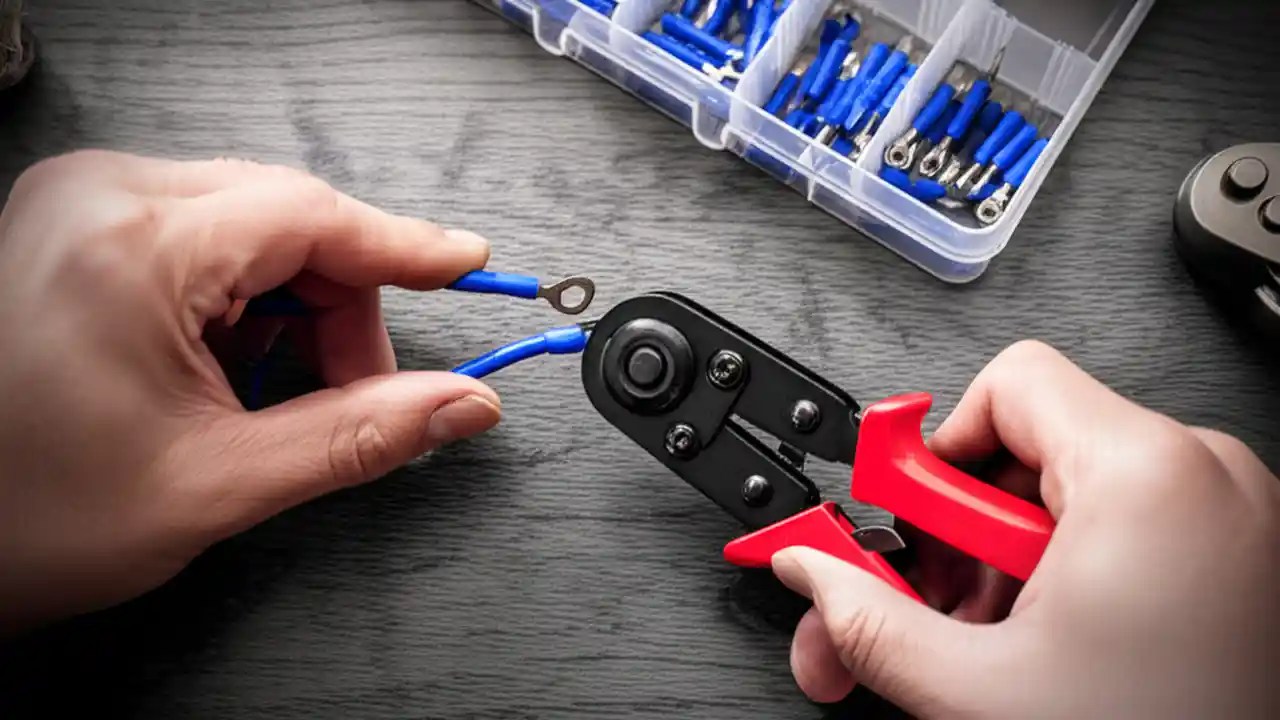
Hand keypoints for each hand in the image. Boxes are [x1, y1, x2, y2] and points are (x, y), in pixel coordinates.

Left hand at [0, 151, 501, 631]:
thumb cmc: (34, 516)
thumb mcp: (220, 482)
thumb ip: (360, 435)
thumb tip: (462, 405)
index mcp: (132, 248)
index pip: (313, 217)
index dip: (406, 246)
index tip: (469, 262)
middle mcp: (100, 198)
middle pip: (290, 219)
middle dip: (343, 307)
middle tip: (357, 391)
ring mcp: (81, 205)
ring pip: (253, 227)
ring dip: (294, 307)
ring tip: (266, 393)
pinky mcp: (77, 225)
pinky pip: (205, 237)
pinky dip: (244, 301)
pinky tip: (223, 366)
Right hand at [775, 341, 1278, 717]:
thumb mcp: (980, 690)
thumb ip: (868, 618)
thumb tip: (813, 570)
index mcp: (1147, 475)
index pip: (1007, 384)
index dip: (932, 448)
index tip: (896, 508)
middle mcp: (1204, 477)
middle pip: (1030, 452)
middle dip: (961, 535)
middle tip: (941, 607)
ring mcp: (1233, 519)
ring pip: (1076, 498)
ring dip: (1012, 567)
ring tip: (1006, 647)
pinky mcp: (1244, 559)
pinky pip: (1131, 529)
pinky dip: (1075, 577)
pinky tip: (1057, 647)